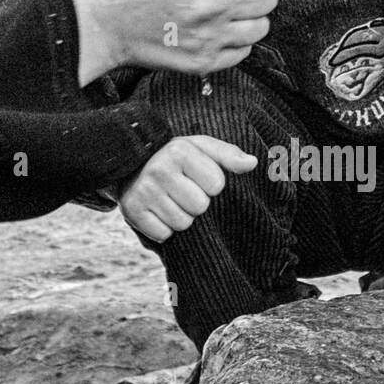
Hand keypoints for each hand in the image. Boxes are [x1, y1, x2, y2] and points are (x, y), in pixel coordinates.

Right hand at [119, 135, 256, 241]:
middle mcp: (158, 169)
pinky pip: (163, 235)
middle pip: (199, 206)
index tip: (198, 177)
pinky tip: (158, 212)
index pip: (216, 184)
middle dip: (197, 203)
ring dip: (182, 217)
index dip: (212, 184)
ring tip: (171, 201)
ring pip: (182, 223)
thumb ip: (229, 155)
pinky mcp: (131, 211)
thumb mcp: (202, 149)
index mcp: (179, 151)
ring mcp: (142, 191)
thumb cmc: (178, 159)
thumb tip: (252, 163)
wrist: (133, 166)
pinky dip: (164, 229)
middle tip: (183, 191)